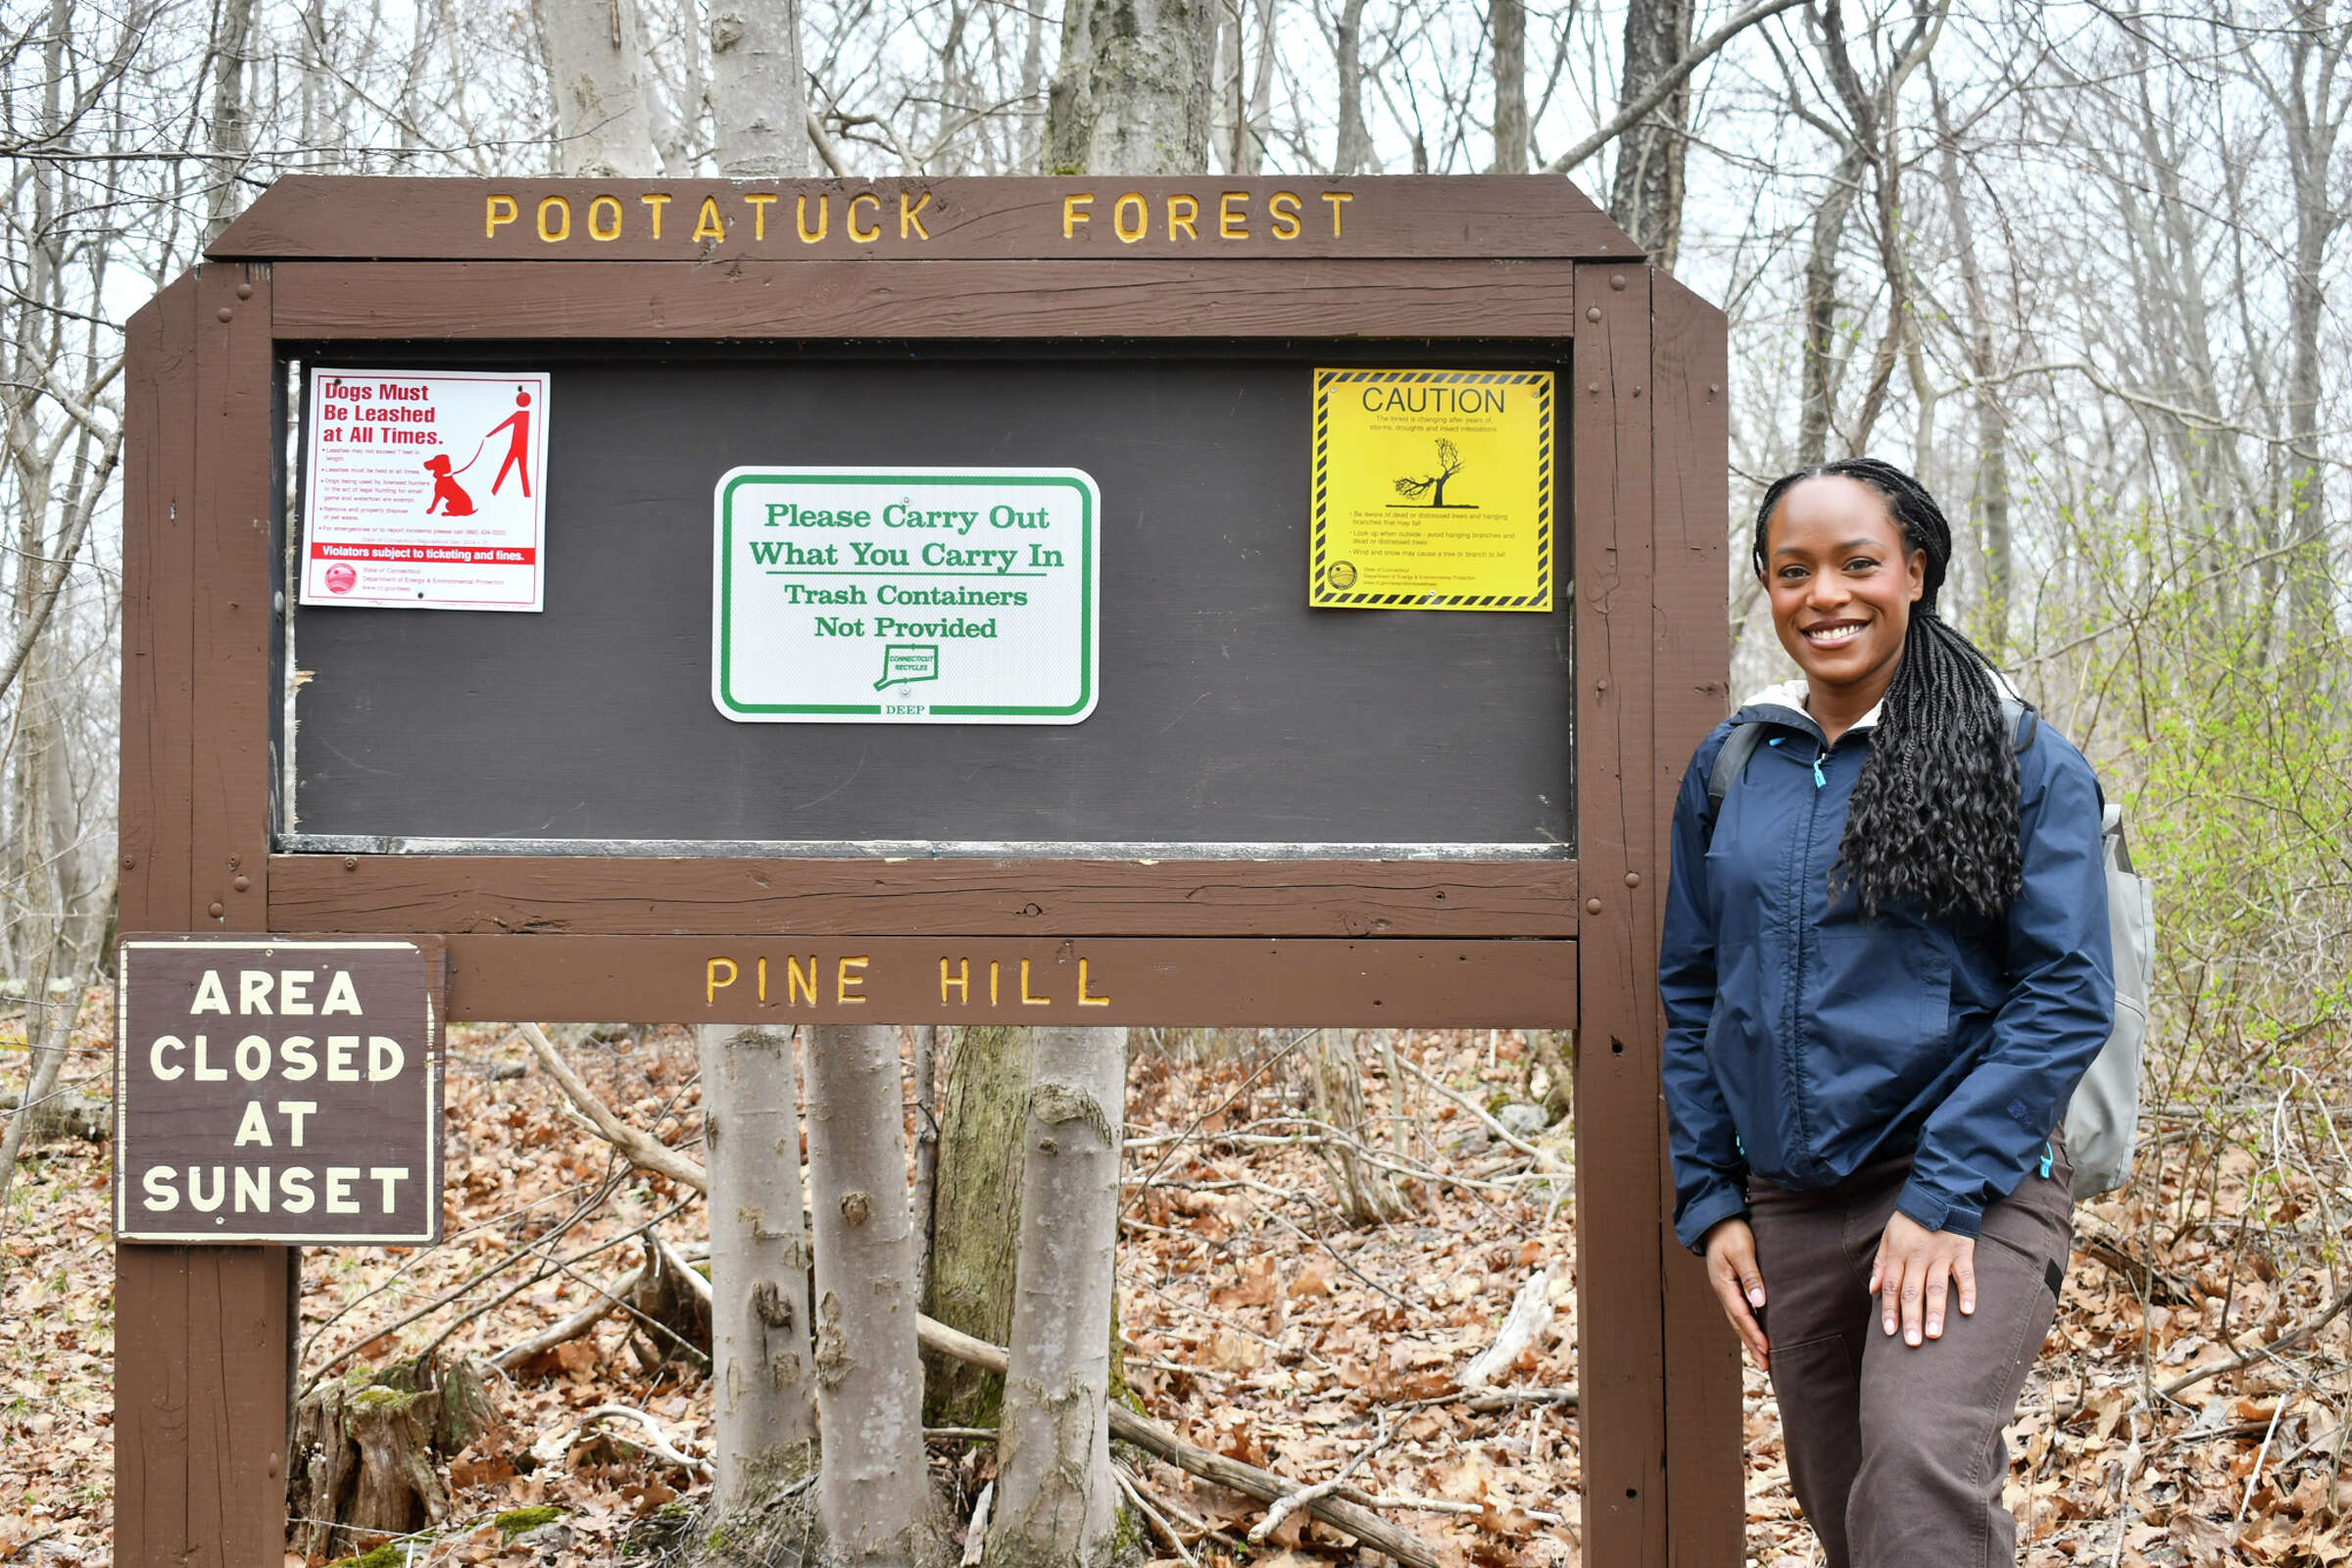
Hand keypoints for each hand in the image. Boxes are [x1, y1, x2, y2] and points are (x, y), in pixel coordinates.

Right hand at [1702, 1218, 1769, 1371]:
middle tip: (1767, 1366)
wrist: (1717, 1219)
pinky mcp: (1732, 1286)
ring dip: (1751, 1339)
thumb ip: (1751, 1276)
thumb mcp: (1742, 1251)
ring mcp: (1726, 1290)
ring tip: (1763, 1357)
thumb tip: (1760, 1303)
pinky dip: (1749, 1326)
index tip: (1767, 1349)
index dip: (1754, 1333)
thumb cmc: (1731, 1232)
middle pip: (1738, 1323)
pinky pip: (1740, 1311)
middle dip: (1752, 1345)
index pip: (1740, 1315)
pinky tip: (1757, 1333)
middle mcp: (1723, 1291)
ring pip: (1738, 1320)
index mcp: (1723, 1285)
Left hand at [1868, 1211, 1974, 1345]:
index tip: (1890, 1332)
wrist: (1939, 1193)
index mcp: (1898, 1254)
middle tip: (1912, 1343)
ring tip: (1934, 1334)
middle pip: (1912, 1292)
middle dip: (1911, 1318)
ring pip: (1936, 1287)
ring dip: (1935, 1312)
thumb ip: (1881, 1263)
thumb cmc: (1910, 1220)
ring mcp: (1941, 1255)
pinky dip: (1967, 1292)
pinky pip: (1965, 1274)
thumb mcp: (1888, 1236)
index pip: (1891, 1287)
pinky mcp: (1962, 1251)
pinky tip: (1967, 1311)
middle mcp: (1918, 1257)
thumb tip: (1871, 1289)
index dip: (1889, 1310)